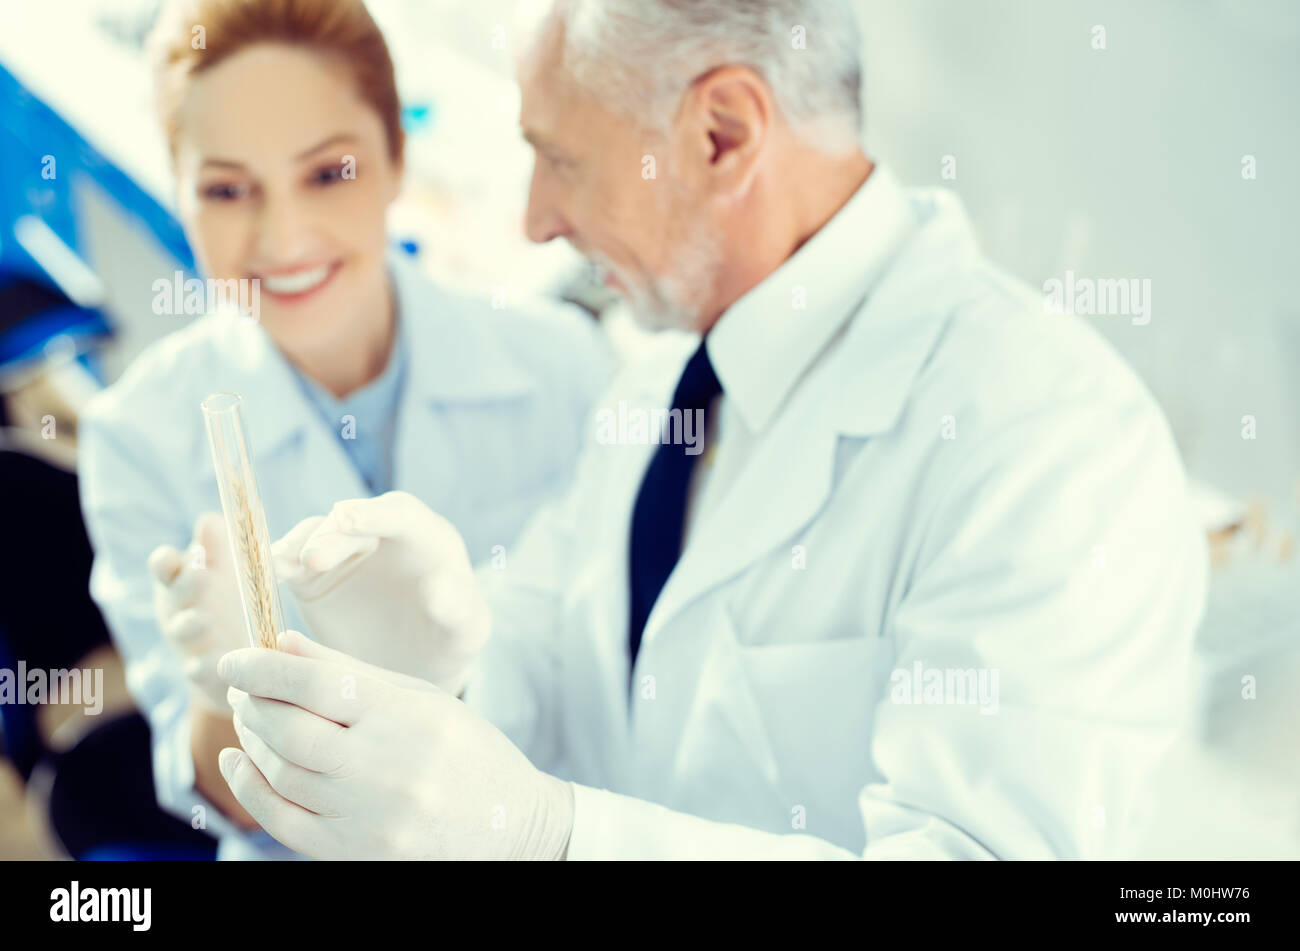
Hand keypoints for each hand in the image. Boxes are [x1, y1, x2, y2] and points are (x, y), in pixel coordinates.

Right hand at [149, 513, 247, 712]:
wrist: (237, 656)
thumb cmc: (226, 602)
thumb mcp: (224, 570)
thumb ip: (217, 545)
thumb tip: (209, 519)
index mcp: (180, 580)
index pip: (163, 566)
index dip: (165, 561)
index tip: (174, 554)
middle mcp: (178, 609)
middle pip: (175, 595)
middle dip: (186, 585)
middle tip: (201, 575)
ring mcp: (188, 641)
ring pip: (183, 630)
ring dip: (191, 623)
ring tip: (203, 618)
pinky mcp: (202, 672)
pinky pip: (197, 670)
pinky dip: (203, 665)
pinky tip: (212, 662)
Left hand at [215, 631, 572, 859]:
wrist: (510, 827)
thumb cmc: (468, 751)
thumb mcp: (421, 697)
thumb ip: (348, 670)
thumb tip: (281, 644)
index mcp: (406, 717)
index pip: (315, 683)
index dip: (264, 668)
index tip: (235, 658)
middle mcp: (386, 768)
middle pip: (289, 730)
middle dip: (253, 702)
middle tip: (243, 687)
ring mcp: (368, 817)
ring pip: (281, 773)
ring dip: (251, 740)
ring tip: (251, 719)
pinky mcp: (354, 852)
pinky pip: (282, 821)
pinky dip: (250, 788)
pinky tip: (239, 761)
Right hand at [271, 491, 488, 694]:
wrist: (413, 668)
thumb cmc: (447, 643)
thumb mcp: (464, 633)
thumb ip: (458, 611)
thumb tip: (439, 589)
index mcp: (427, 538)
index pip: (402, 513)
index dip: (374, 513)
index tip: (348, 519)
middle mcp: (384, 534)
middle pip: (353, 520)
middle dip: (332, 535)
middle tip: (313, 558)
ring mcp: (347, 549)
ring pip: (316, 532)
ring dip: (300, 546)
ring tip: (285, 566)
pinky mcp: (316, 572)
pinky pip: (294, 559)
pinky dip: (282, 561)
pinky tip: (273, 572)